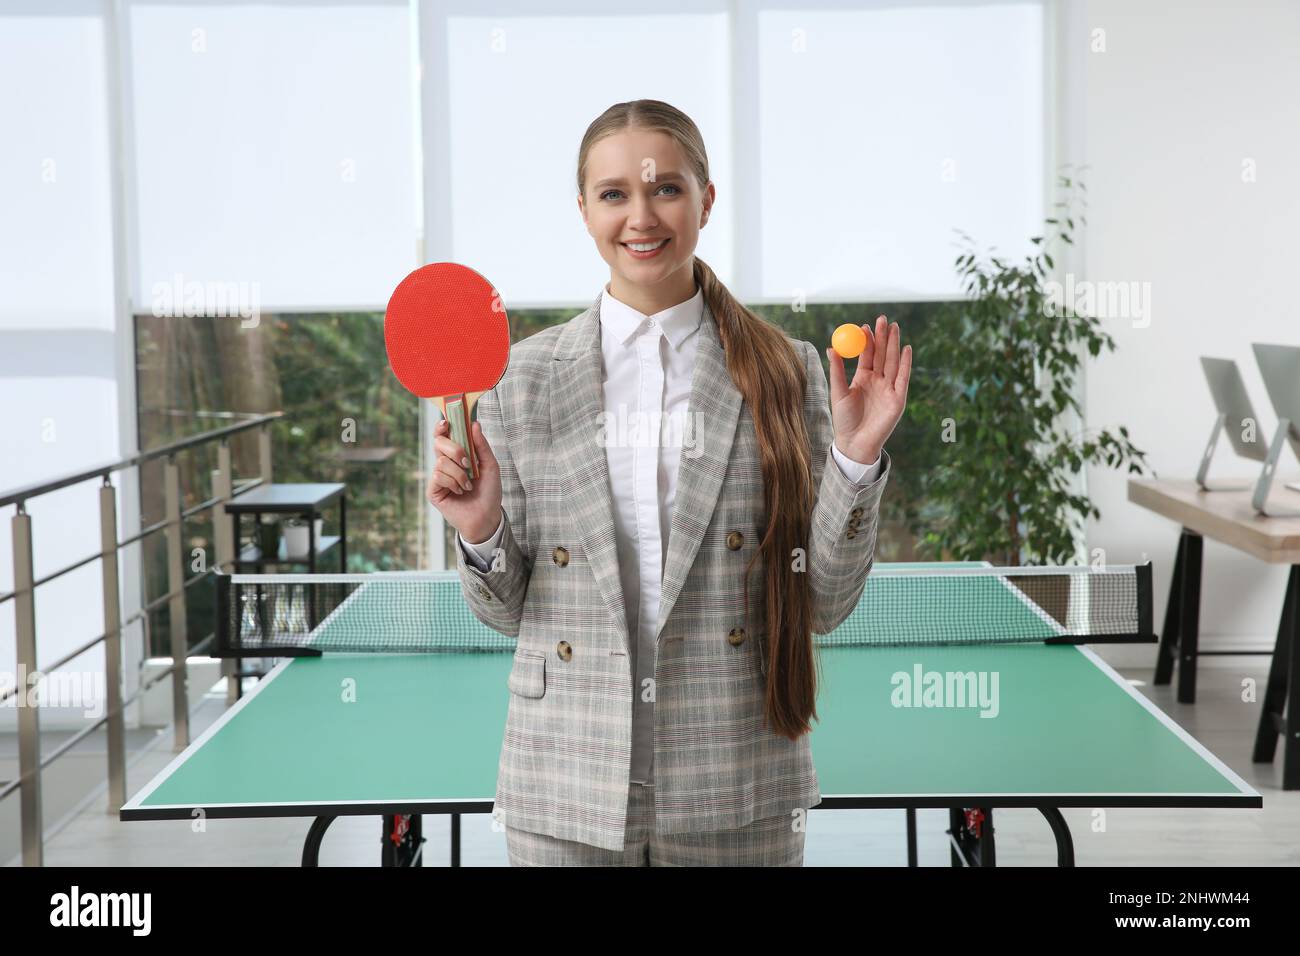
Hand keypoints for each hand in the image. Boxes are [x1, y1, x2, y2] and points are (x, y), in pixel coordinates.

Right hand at [427, 418, 502, 543]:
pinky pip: (438, 476)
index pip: (444, 436)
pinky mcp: (433, 491)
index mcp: (457, 456)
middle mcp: (445, 464)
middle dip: (455, 450)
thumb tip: (474, 424)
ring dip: (459, 473)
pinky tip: (460, 492)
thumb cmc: (489, 492)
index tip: (447, 423)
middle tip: (468, 462)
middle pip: (438, 443)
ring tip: (468, 485)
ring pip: (441, 462)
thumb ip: (481, 445)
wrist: (487, 516)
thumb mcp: (490, 465)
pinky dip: (453, 483)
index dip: (442, 427)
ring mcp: (438, 477)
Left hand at [825, 315, 910, 463]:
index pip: (867, 355)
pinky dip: (905, 363)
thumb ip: (836, 370)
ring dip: (894, 344)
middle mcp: (878, 381)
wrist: (854, 443)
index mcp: (863, 378)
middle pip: (882, 354)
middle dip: (883, 336)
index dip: (867, 340)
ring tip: (894, 326)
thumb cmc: (844, 420)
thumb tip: (831, 347)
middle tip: (882, 318)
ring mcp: (889, 388)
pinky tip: (906, 348)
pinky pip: (903, 377)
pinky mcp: (899, 398)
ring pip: (892, 361)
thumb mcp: (838, 392)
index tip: (864, 326)